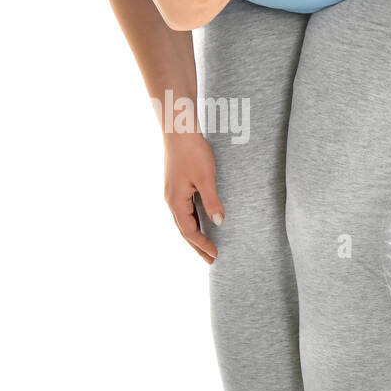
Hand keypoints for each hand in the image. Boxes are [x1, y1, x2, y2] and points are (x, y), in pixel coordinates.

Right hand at [163, 132, 224, 264]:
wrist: (178, 129)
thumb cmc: (192, 151)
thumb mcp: (206, 177)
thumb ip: (212, 200)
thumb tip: (219, 222)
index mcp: (176, 201)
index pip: (189, 231)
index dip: (202, 244)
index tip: (216, 255)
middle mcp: (171, 200)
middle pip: (184, 230)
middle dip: (197, 246)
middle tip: (211, 260)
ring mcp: (172, 192)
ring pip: (183, 220)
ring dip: (195, 234)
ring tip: (206, 246)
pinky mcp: (176, 185)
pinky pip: (184, 210)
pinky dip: (193, 221)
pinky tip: (201, 222)